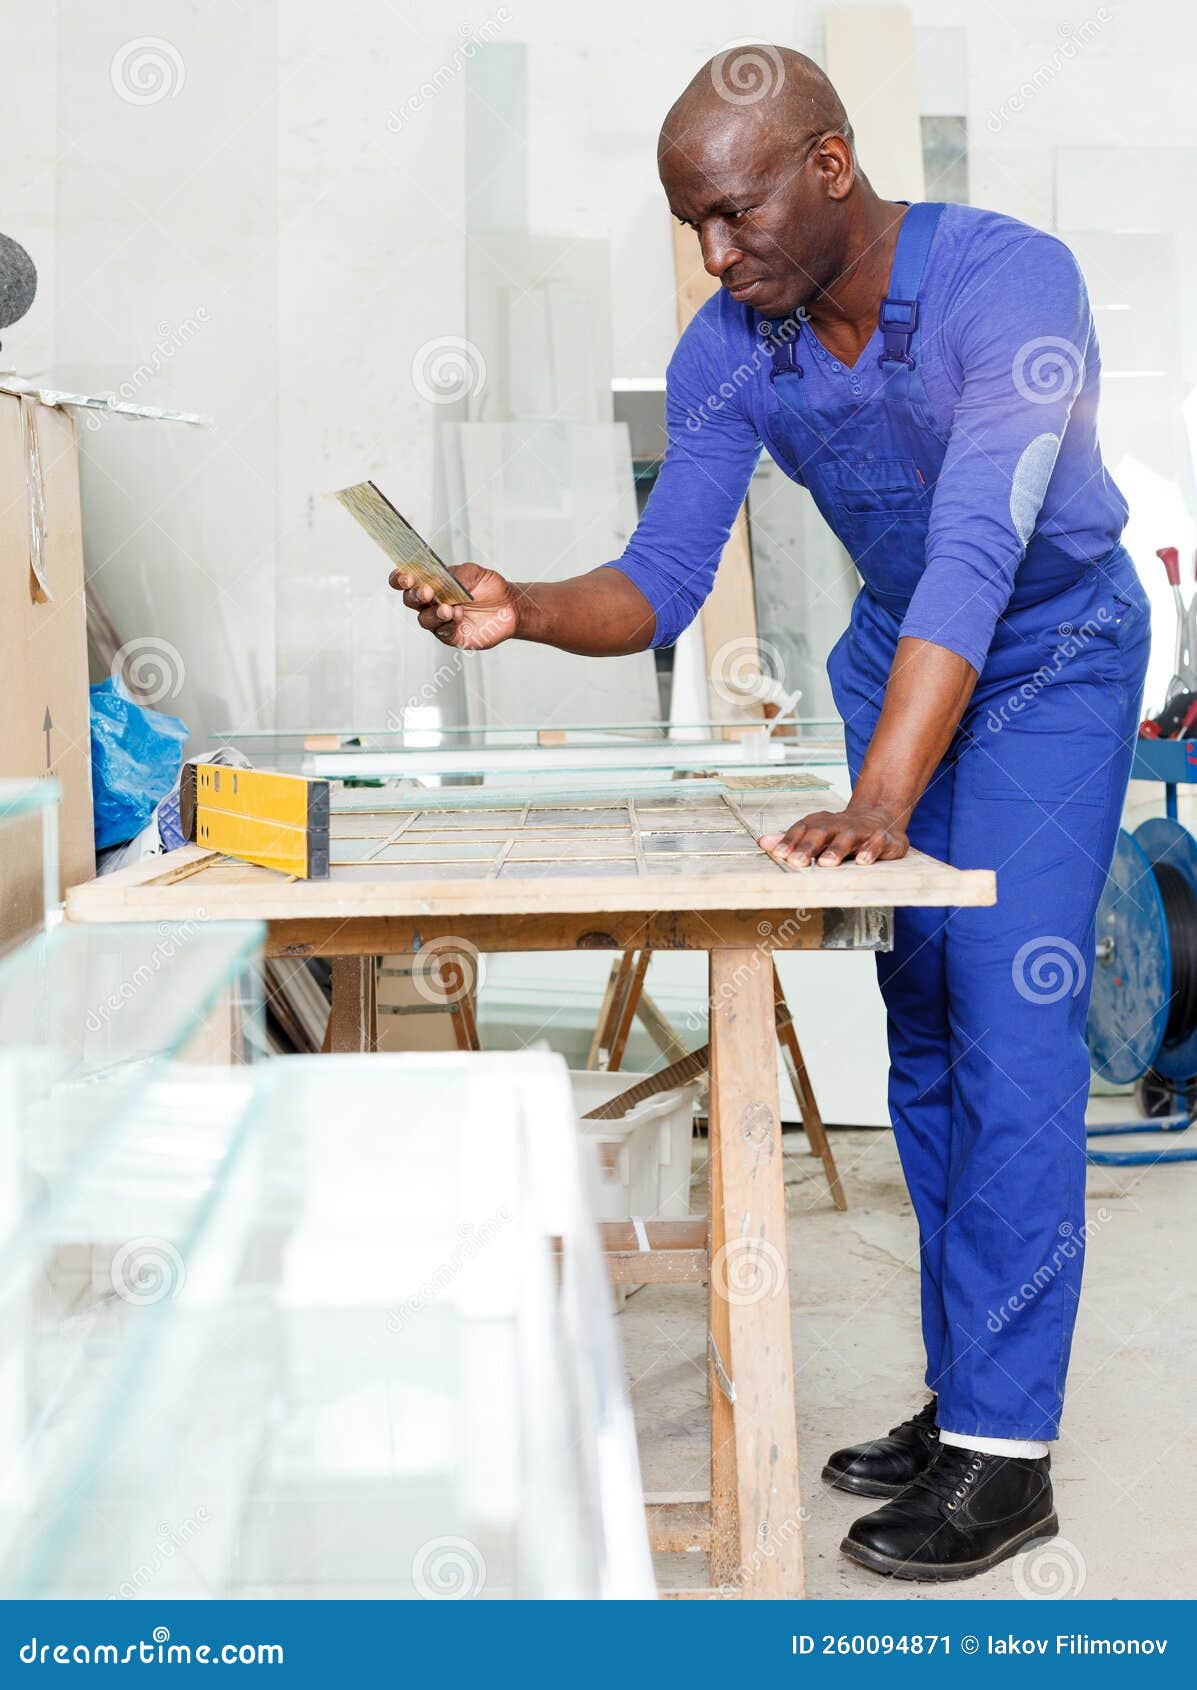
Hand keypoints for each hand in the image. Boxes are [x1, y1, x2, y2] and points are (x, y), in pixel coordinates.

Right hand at [388, 561, 518, 649]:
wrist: (510, 606)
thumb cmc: (488, 587)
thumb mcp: (474, 573)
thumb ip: (456, 575)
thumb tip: (442, 581)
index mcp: (431, 582)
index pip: (406, 580)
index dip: (399, 579)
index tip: (405, 577)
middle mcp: (431, 602)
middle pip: (410, 600)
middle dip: (415, 595)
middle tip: (427, 591)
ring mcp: (439, 621)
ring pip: (424, 619)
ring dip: (434, 613)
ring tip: (448, 608)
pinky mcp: (452, 636)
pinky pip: (442, 633)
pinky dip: (448, 624)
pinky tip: (458, 616)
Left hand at [759, 803, 908, 867]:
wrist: (880, 816)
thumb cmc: (842, 831)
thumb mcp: (817, 832)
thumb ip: (793, 839)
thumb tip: (763, 842)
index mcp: (821, 823)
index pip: (802, 829)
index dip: (790, 841)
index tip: (779, 854)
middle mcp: (839, 824)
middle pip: (822, 832)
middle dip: (808, 846)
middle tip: (797, 862)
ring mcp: (862, 830)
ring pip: (848, 837)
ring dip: (837, 849)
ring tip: (826, 863)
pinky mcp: (882, 838)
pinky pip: (876, 842)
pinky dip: (870, 850)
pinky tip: (862, 861)